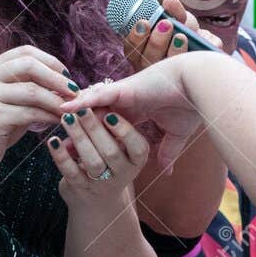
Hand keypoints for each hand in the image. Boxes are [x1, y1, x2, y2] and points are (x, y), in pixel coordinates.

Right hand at [0, 45, 74, 185]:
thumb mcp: (8, 102)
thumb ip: (29, 89)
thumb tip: (64, 84)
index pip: (26, 52)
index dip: (51, 62)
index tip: (68, 77)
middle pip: (30, 65)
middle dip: (57, 78)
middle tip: (75, 92)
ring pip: (33, 91)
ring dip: (57, 100)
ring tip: (71, 109)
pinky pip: (30, 113)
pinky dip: (49, 117)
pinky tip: (58, 122)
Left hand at [46, 108, 150, 210]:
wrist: (96, 201)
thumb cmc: (107, 163)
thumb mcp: (116, 148)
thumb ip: (107, 130)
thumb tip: (90, 109)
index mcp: (135, 162)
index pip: (138, 147)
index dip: (125, 131)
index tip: (110, 114)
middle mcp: (122, 174)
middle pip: (111, 151)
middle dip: (95, 129)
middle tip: (82, 109)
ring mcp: (101, 185)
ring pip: (92, 161)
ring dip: (78, 138)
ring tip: (67, 119)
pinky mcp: (80, 190)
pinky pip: (70, 171)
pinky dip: (61, 155)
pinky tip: (53, 141)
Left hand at [66, 57, 204, 161]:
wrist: (199, 84)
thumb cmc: (191, 106)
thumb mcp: (177, 135)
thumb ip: (168, 151)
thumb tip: (168, 172)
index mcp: (137, 113)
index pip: (113, 129)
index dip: (100, 141)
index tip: (85, 155)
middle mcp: (127, 104)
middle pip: (98, 120)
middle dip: (81, 131)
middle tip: (62, 143)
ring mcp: (123, 95)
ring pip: (93, 107)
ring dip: (76, 117)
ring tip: (56, 124)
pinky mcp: (122, 88)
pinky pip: (96, 96)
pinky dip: (80, 101)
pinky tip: (65, 107)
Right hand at [123, 0, 223, 70]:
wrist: (205, 51)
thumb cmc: (184, 34)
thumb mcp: (179, 21)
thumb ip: (173, 11)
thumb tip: (169, 1)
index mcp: (142, 55)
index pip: (132, 49)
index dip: (136, 37)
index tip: (144, 22)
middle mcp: (153, 71)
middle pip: (148, 62)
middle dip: (156, 42)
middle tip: (166, 24)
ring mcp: (170, 80)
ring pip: (167, 72)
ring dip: (174, 52)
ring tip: (182, 36)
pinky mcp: (191, 81)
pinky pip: (193, 72)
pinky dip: (198, 55)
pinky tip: (203, 45)